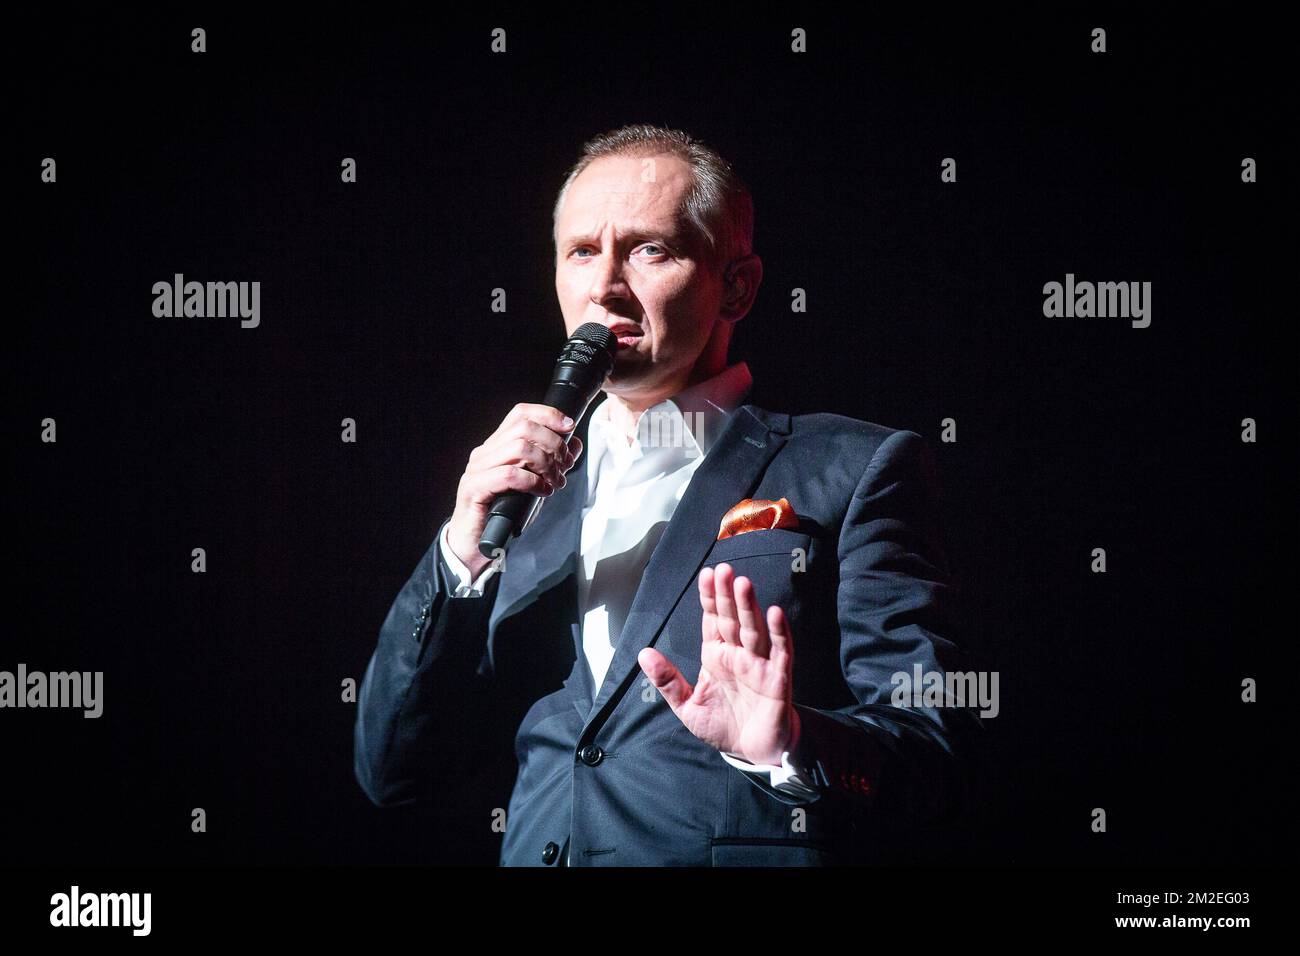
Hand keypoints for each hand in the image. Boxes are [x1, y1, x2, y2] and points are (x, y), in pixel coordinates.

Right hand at [446, 403, 582, 577]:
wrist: (476, 544)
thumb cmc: (504, 512)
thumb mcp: (536, 482)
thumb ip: (553, 462)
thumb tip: (575, 444)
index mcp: (497, 446)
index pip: (520, 413)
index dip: (547, 414)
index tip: (569, 426)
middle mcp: (485, 452)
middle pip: (524, 427)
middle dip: (553, 444)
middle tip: (565, 465)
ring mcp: (477, 469)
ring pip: (519, 448)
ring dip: (546, 464)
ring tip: (555, 482)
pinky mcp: (474, 488)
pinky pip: (509, 474)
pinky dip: (532, 481)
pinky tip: (541, 491)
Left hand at [638, 562, 799, 765]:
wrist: (752, 753)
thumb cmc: (723, 726)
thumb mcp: (687, 706)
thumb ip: (667, 681)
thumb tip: (642, 654)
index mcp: (716, 655)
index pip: (712, 619)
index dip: (710, 597)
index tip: (707, 574)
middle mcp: (738, 654)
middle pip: (732, 618)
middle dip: (727, 595)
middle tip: (723, 569)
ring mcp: (759, 664)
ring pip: (754, 629)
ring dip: (749, 607)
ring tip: (743, 583)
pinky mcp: (778, 679)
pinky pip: (781, 652)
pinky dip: (779, 633)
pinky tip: (775, 613)